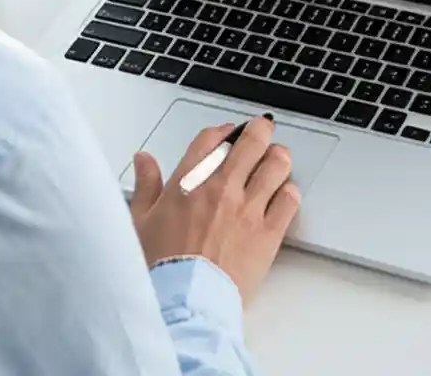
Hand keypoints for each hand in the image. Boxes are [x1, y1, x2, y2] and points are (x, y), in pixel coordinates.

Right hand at [129, 118, 299, 303]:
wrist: (184, 300)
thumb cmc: (160, 266)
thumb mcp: (139, 221)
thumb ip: (145, 185)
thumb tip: (143, 160)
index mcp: (189, 182)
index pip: (212, 138)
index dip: (224, 130)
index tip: (229, 132)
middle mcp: (222, 188)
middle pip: (252, 141)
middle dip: (260, 131)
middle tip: (262, 133)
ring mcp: (248, 209)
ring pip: (277, 164)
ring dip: (278, 159)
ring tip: (276, 162)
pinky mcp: (269, 232)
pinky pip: (290, 199)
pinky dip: (289, 192)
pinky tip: (283, 195)